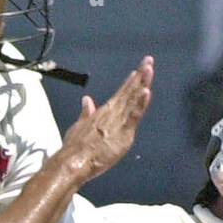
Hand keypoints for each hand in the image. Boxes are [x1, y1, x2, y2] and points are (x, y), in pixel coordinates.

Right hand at [60, 56, 153, 180]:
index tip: (138, 70)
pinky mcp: (123, 133)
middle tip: (149, 60)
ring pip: (133, 100)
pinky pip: (134, 116)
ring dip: (142, 83)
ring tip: (149, 68)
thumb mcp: (79, 126)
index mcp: (104, 112)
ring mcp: (118, 122)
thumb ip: (86, 113)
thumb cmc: (74, 148)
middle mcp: (112, 113)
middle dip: (140, 76)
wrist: (72, 162)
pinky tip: (146, 91)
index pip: (120, 94)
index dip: (130, 82)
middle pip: (129, 92)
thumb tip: (86, 100)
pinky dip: (140, 104)